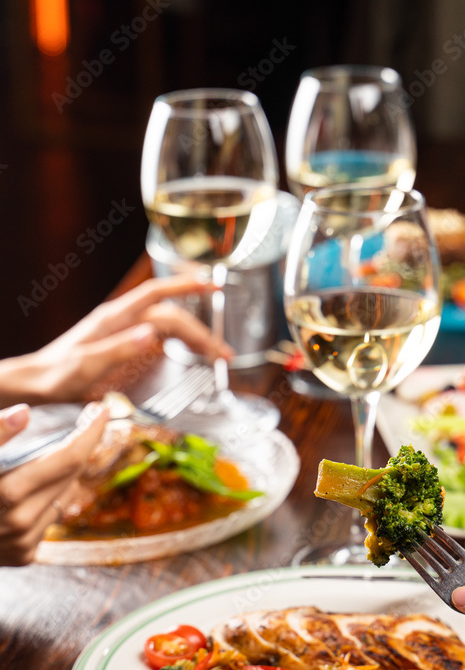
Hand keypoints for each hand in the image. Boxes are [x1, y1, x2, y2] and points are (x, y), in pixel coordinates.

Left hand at [0, 275, 229, 405]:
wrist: (35, 383)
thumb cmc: (55, 377)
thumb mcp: (85, 366)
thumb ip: (118, 349)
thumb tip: (152, 333)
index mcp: (115, 318)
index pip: (159, 294)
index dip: (188, 286)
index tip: (215, 288)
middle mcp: (121, 319)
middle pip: (171, 315)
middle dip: (201, 331)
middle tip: (224, 355)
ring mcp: (123, 330)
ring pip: (168, 324)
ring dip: (195, 336)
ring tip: (217, 355)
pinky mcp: (123, 343)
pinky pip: (159, 335)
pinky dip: (181, 342)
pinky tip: (191, 353)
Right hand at [0, 402, 108, 564]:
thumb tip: (24, 413)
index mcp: (6, 493)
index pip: (69, 457)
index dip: (91, 432)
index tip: (103, 411)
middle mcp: (21, 522)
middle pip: (72, 475)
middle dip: (83, 446)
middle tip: (89, 423)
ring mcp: (23, 543)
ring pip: (63, 498)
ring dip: (64, 475)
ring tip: (55, 456)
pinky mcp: (23, 557)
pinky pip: (48, 521)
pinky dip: (46, 502)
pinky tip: (32, 491)